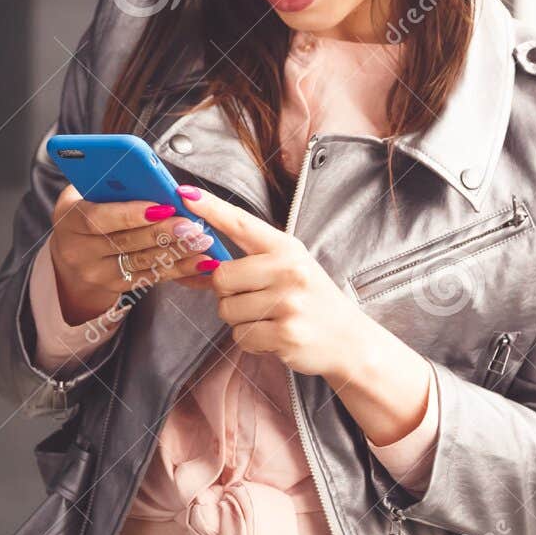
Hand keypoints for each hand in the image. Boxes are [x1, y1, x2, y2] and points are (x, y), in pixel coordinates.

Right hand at [48, 184, 218, 323]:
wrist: (72, 253)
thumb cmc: (85, 211)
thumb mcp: (84, 192)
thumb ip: (108, 184)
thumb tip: (146, 174)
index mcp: (69, 220)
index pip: (99, 218)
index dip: (131, 213)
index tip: (161, 206)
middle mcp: (79, 251)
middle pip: (125, 242)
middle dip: (162, 232)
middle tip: (190, 224)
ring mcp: (97, 273)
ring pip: (142, 261)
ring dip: (176, 251)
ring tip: (201, 239)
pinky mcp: (116, 286)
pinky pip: (151, 277)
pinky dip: (178, 268)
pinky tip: (198, 260)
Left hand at [177, 183, 388, 383]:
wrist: (349, 341)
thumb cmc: (313, 301)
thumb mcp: (291, 269)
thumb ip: (251, 262)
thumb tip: (198, 266)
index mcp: (287, 248)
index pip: (241, 223)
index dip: (210, 208)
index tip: (185, 193)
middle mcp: (288, 270)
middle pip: (221, 277)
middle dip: (227, 293)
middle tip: (255, 300)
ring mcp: (288, 302)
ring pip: (227, 310)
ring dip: (241, 320)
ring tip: (270, 318)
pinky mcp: (286, 333)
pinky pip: (240, 336)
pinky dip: (251, 340)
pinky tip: (274, 335)